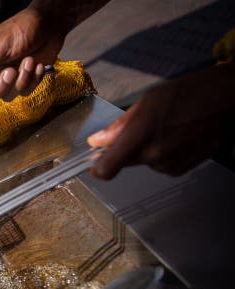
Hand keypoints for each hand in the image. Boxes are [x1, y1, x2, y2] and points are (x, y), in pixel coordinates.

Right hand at [0, 7, 65, 102]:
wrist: (49, 24)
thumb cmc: (22, 28)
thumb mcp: (1, 45)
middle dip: (1, 87)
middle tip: (11, 71)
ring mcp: (8, 78)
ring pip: (8, 96)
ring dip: (21, 80)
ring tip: (29, 61)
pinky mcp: (24, 80)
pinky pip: (25, 92)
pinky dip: (33, 80)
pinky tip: (37, 65)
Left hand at [87, 63, 234, 179]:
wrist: (233, 100)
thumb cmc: (195, 92)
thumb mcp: (150, 99)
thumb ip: (120, 124)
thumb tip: (97, 140)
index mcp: (142, 134)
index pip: (108, 168)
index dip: (97, 168)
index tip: (94, 162)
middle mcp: (155, 154)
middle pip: (124, 161)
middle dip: (126, 147)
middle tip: (143, 126)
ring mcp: (169, 165)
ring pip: (142, 162)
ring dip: (147, 148)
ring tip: (167, 126)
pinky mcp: (181, 170)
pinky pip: (159, 164)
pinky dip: (162, 152)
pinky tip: (178, 135)